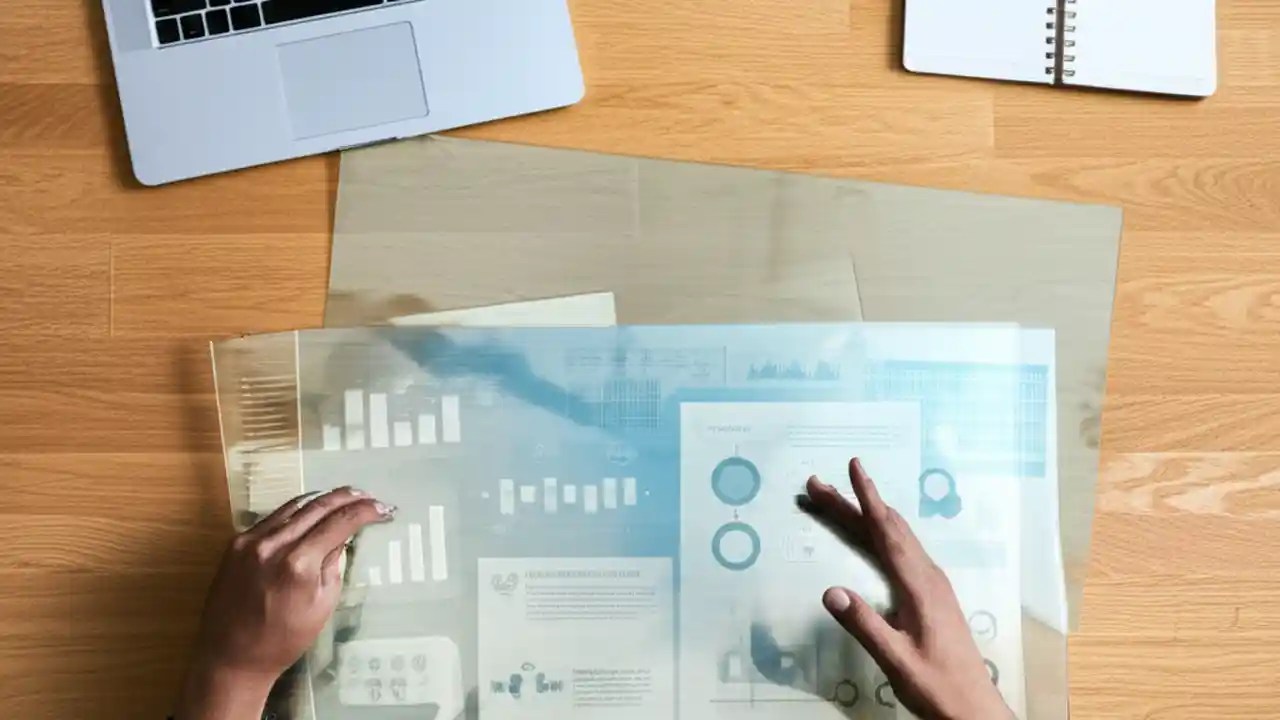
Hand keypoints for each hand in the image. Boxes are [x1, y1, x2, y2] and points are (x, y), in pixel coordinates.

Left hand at [175, 487, 395, 719]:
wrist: (231, 656)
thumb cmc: (283, 640)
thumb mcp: (322, 606)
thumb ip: (333, 565)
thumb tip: (341, 537)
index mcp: (298, 565)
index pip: (339, 524)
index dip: (364, 512)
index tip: (383, 509)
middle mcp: (273, 545)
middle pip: (317, 507)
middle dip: (347, 498)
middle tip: (368, 495)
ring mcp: (250, 541)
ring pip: (294, 506)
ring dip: (322, 498)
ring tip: (344, 496)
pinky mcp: (236, 543)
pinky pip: (273, 518)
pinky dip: (296, 510)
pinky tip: (310, 510)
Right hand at [805, 459, 1012, 719]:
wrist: (974, 709)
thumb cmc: (937, 687)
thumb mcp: (896, 661)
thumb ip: (864, 625)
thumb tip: (829, 590)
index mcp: (919, 586)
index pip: (887, 532)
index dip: (867, 498)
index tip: (853, 467)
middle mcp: (928, 577)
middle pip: (887, 528)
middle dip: (854, 502)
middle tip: (819, 484)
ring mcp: (933, 584)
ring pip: (896, 537)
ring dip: (866, 514)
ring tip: (839, 499)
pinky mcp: (932, 595)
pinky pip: (902, 550)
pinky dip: (881, 532)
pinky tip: (875, 534)